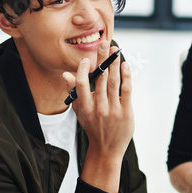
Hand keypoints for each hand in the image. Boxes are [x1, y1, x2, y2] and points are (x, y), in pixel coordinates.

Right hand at [62, 41, 134, 161]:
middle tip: (104, 43)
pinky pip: (126, 91)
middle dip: (102, 59)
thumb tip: (65, 75)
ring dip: (115, 64)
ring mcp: (113, 110)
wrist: (107, 149)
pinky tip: (125, 66)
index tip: (86, 59)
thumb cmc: (93, 127)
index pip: (81, 84)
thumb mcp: (80, 112)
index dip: (83, 70)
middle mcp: (98, 108)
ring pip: (113, 82)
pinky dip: (126, 77)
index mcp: (85, 107)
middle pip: (100, 79)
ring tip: (115, 51)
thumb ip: (74, 93)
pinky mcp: (126, 112)